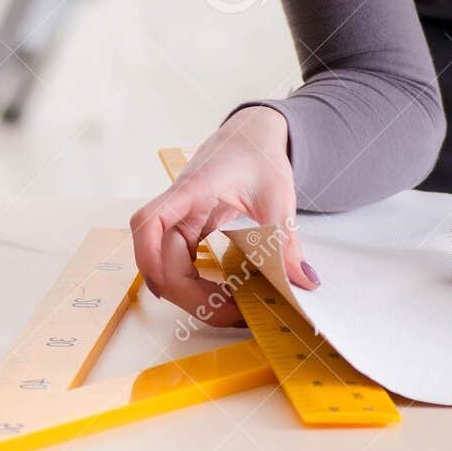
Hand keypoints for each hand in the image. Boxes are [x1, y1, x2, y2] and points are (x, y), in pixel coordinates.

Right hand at [129, 105, 314, 326]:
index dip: (148, 257)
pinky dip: (196, 286)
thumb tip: (303, 280)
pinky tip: (222, 296)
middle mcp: (177, 207)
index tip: (168, 287)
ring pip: (165, 267)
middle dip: (189, 295)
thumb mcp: (278, 197)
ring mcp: (179, 221)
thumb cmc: (257, 156)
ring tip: (232, 310)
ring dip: (192, 295)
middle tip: (233, 314)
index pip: (149, 221)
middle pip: (158, 258)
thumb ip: (286, 240)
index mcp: (193, 190)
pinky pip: (179, 265)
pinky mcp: (186, 232)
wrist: (250, 137)